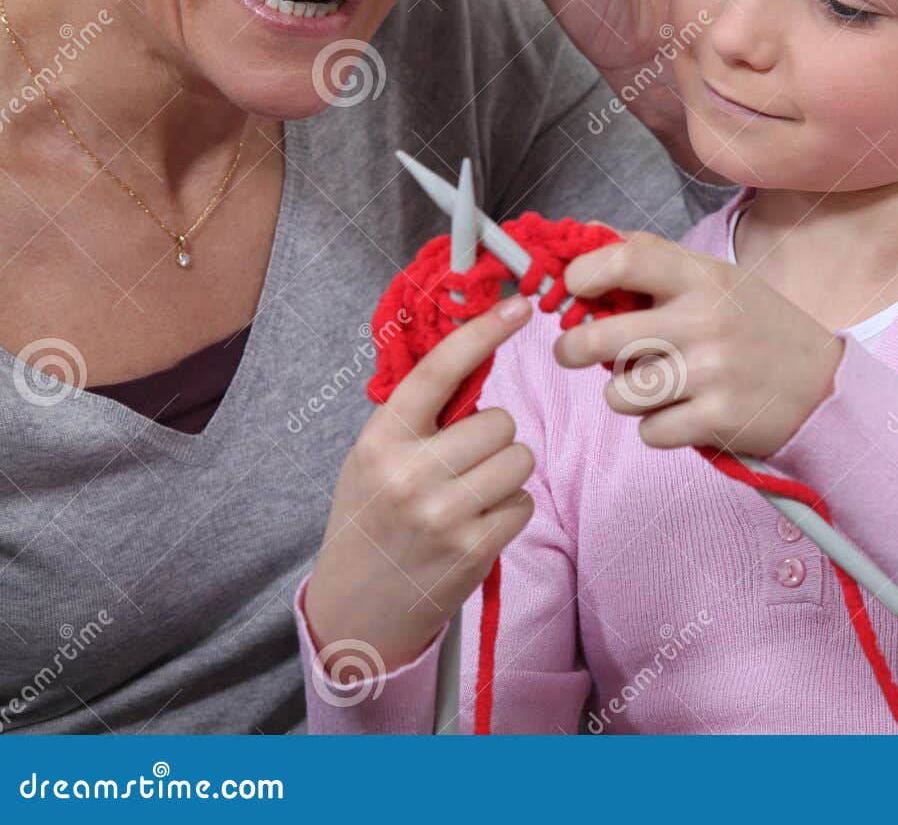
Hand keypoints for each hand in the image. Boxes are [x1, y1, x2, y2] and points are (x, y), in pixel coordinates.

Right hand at [303, 297, 537, 674]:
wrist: (357, 607)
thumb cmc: (372, 519)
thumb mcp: (374, 458)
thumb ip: (417, 416)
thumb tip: (476, 354)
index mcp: (381, 440)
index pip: (436, 371)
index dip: (481, 333)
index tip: (519, 305)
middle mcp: (409, 474)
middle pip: (500, 422)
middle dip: (493, 439)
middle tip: (464, 464)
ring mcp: (443, 513)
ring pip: (520, 459)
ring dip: (506, 474)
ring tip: (470, 496)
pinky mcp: (473, 549)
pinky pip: (524, 503)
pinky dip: (510, 511)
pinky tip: (476, 526)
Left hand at [551, 232, 844, 457]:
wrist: (823, 384)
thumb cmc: (757, 326)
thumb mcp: (717, 278)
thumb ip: (654, 258)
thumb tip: (587, 237)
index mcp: (702, 277)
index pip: (623, 260)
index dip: (581, 276)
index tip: (570, 290)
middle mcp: (704, 320)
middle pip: (600, 338)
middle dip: (573, 348)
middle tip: (572, 351)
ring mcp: (711, 372)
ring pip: (618, 393)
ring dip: (627, 394)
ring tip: (657, 385)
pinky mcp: (717, 419)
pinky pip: (649, 431)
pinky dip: (658, 427)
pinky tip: (685, 412)